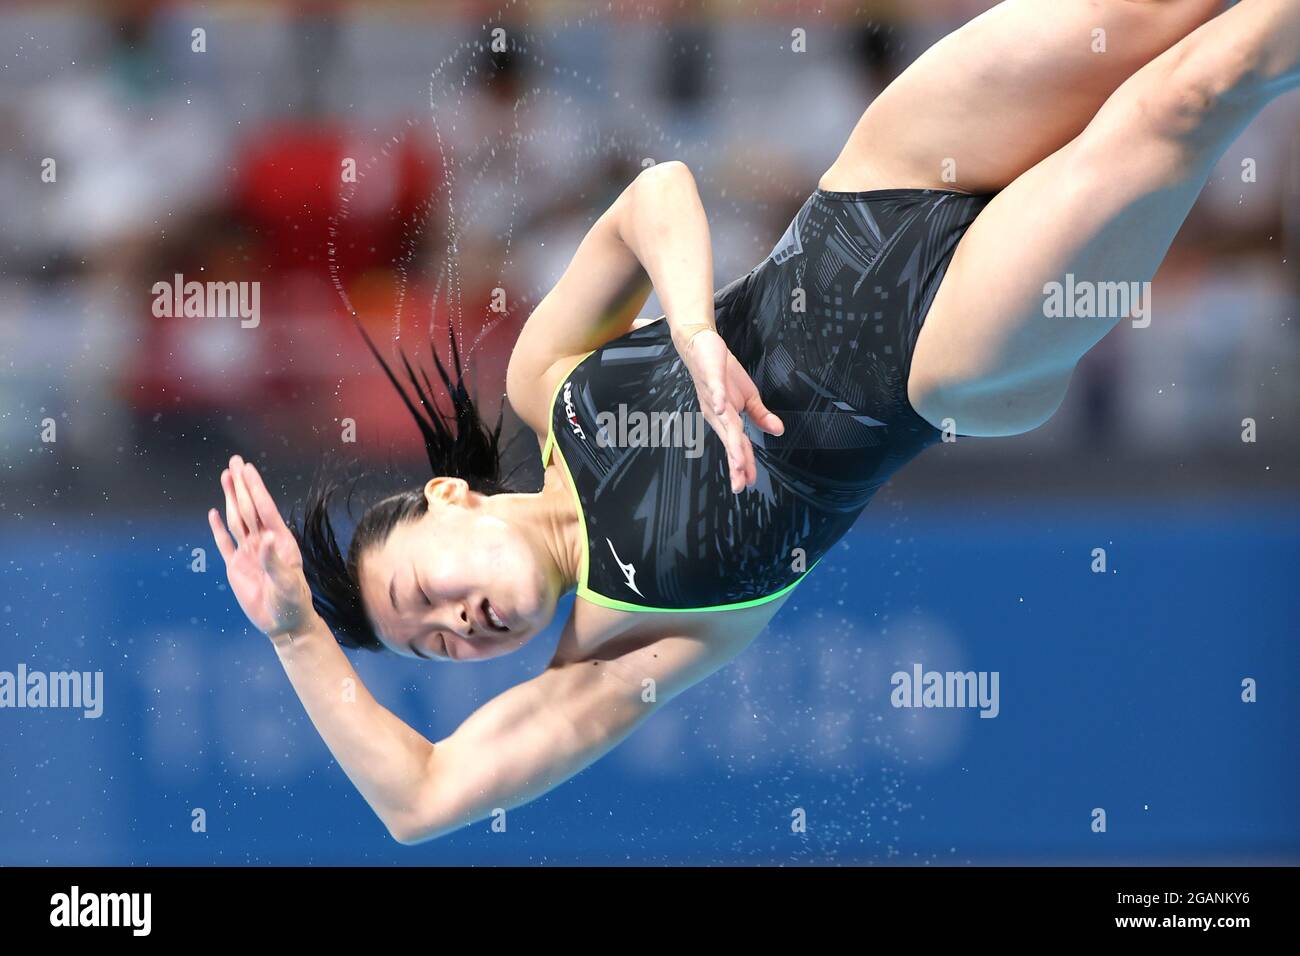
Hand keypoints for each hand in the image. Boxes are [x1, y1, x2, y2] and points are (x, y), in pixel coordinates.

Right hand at [208, 454, 316, 639]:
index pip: (265, 509)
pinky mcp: (237, 567)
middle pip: (249, 508)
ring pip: (237, 520)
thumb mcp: (287, 584)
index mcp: (280, 542)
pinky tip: (215, 512)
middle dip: (242, 485)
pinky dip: (218, 528)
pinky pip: (225, 543)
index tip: (248, 469)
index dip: (256, 488)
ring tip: (226, 477)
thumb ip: (274, 561)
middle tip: (235, 461)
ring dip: (231, 498)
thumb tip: (266, 539)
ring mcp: (249, 553)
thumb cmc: (292, 602)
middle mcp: (264, 542)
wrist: (284, 623)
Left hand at [674, 327, 783, 491]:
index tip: (749, 483)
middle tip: (740, 484)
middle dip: (736, 463)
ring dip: (732, 443)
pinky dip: (719, 400)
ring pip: (725, 423)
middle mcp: (718, 414)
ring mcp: (715, 398)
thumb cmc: (723, 375)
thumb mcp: (748, 397)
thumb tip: (779, 431)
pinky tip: (722, 409)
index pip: (738, 446)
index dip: (744, 465)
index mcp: (728, 420)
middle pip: (730, 441)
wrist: (702, 348)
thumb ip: (761, 416)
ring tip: (737, 461)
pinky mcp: (713, 379)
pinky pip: (716, 391)